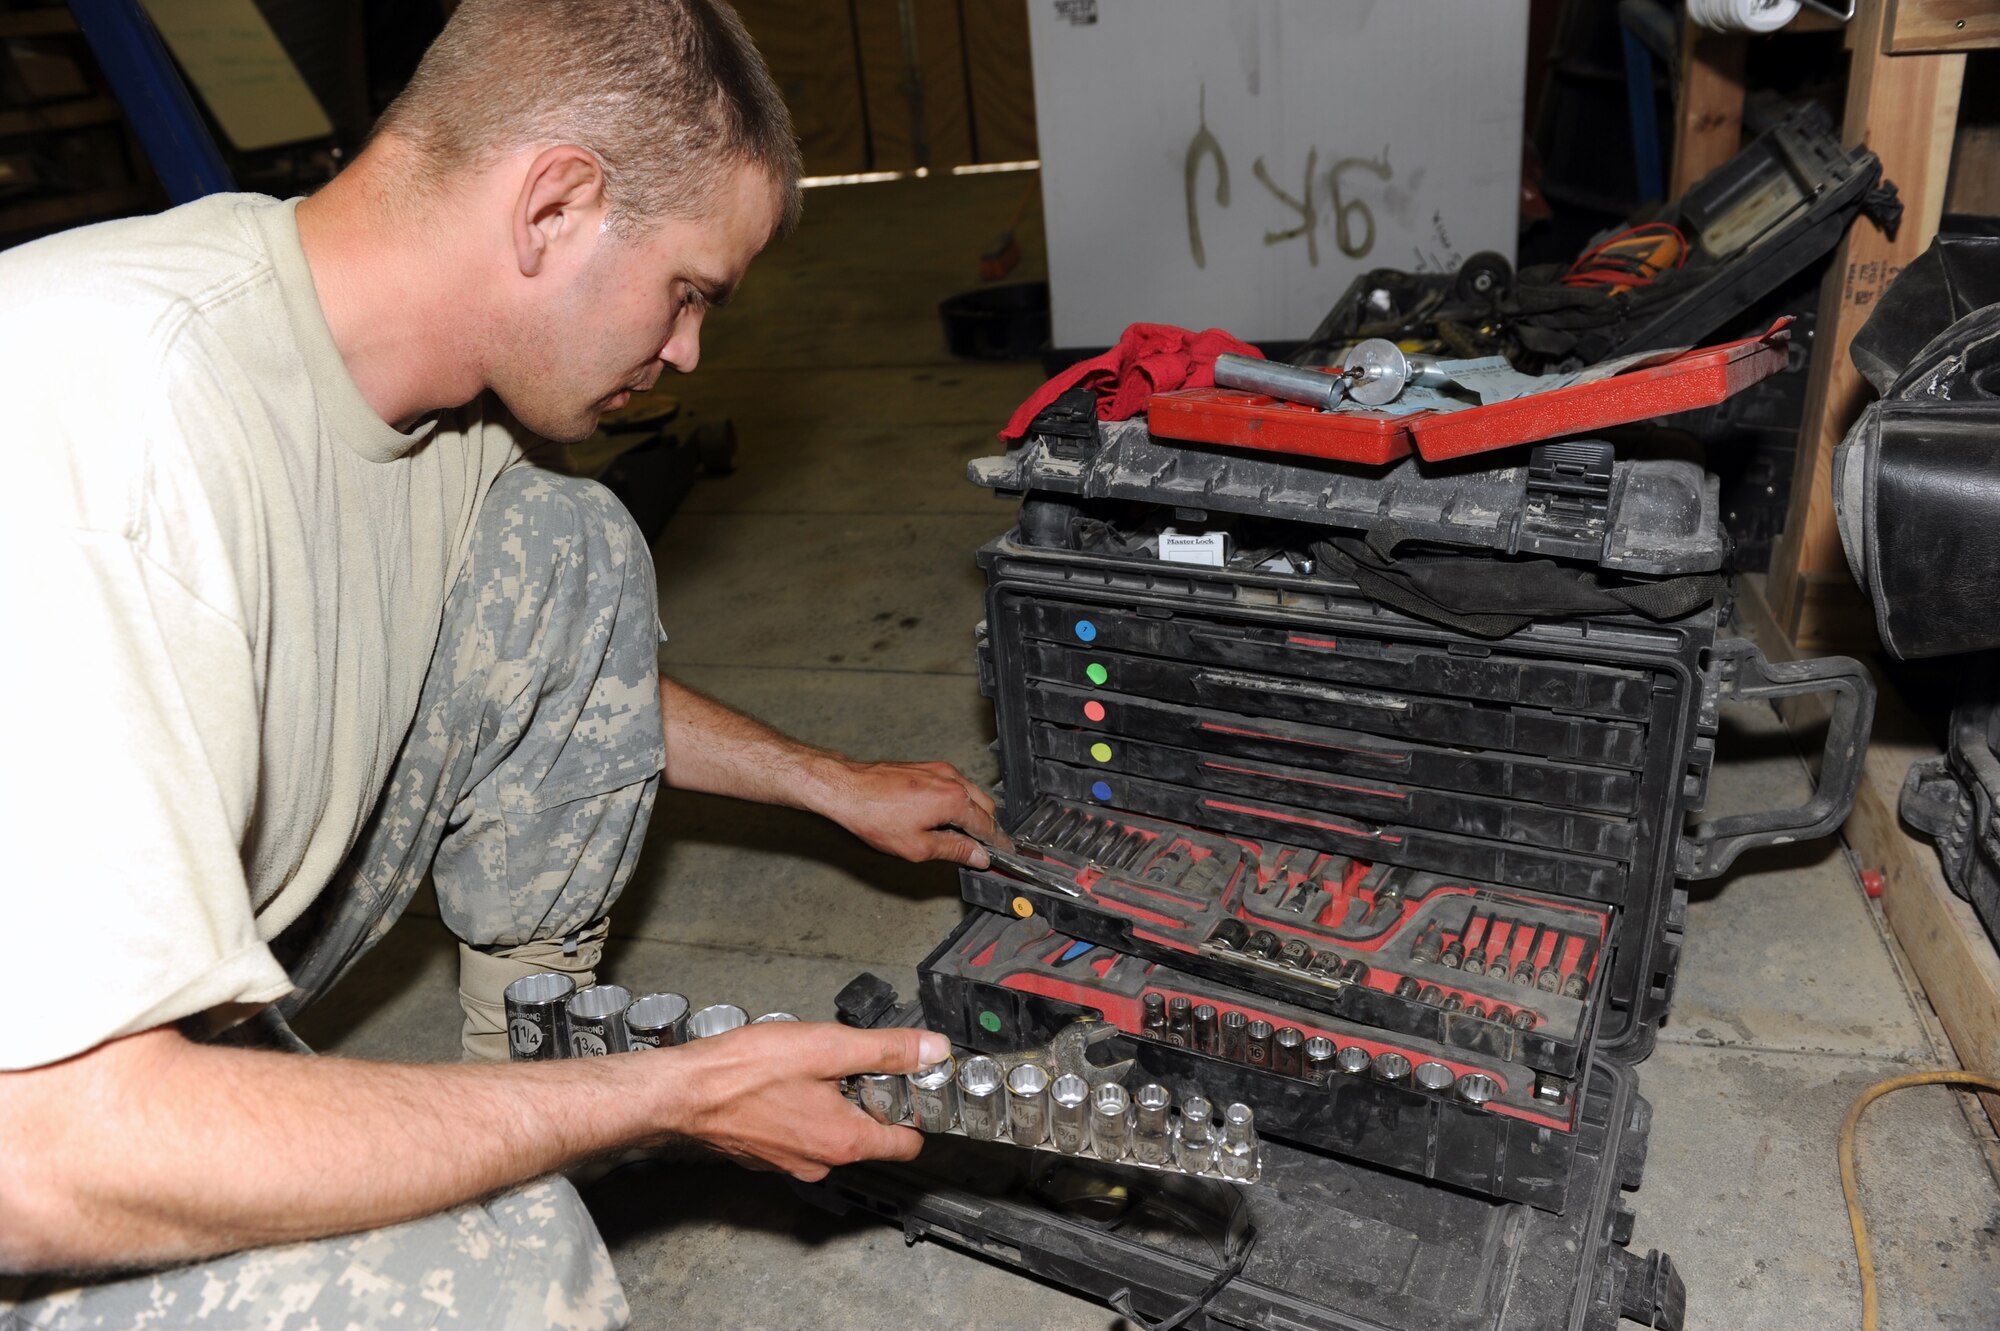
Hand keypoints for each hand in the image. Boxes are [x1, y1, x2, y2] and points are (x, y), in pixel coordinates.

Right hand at [649, 1024, 949, 1180]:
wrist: (681, 1092)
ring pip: (832, 1132)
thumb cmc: (743, 1073)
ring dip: (831, 1101)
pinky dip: (801, 1109)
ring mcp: (791, 1162)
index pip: (908, 1143)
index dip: (914, 1109)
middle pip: (870, 1135)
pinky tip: (783, 1083)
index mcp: (844, 1141)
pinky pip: (800, 1133)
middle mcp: (821, 1162)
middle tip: (847, 1062)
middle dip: (867, 1098)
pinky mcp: (766, 1154)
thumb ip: (885, 1051)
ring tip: (808, 1068)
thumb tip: (930, 1049)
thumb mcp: (827, 1047)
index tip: (906, 1081)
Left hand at [817, 758, 1008, 866]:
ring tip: (957, 834)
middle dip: (986, 827)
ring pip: (971, 793)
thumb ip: (954, 850)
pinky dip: (956, 801)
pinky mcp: (927, 766)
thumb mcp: (917, 846)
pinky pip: (954, 784)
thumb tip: (977, 856)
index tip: (1003, 852)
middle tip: (979, 848)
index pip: (987, 824)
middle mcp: (951, 779)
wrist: (847, 789)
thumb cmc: (875, 815)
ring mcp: (939, 769)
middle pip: (985, 806)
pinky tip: (941, 816)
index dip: (997, 842)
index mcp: (954, 799)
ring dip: (971, 813)